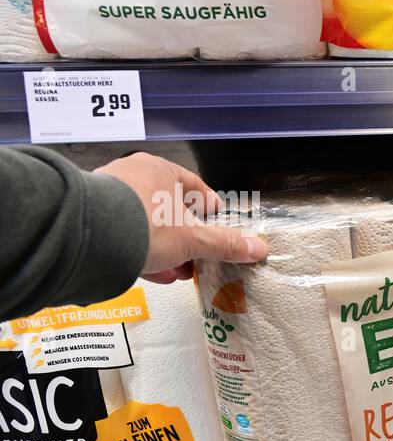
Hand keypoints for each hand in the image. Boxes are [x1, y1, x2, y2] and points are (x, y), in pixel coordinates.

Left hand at [95, 152, 267, 283]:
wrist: (87, 237)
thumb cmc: (145, 225)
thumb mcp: (193, 239)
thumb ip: (225, 244)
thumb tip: (257, 248)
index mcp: (162, 169)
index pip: (197, 188)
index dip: (212, 213)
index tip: (217, 232)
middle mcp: (134, 174)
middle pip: (171, 209)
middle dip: (187, 239)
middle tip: (195, 259)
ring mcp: (110, 193)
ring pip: (148, 223)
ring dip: (165, 249)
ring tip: (173, 271)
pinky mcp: (93, 214)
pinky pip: (124, 232)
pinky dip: (140, 251)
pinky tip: (150, 271)